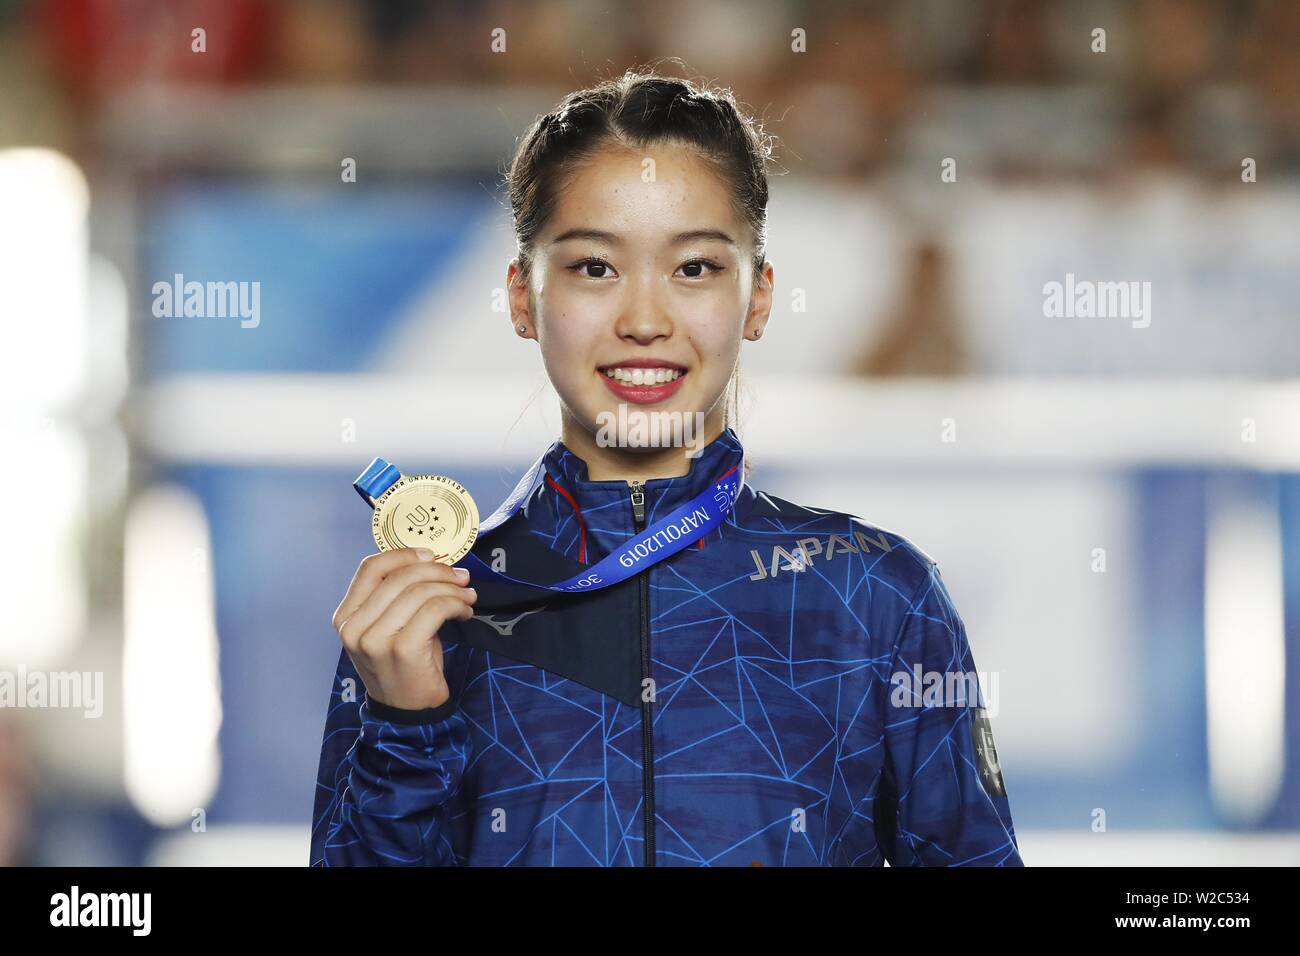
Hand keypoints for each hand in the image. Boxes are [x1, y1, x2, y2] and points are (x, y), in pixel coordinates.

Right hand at [331, 548, 475, 710]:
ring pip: (420, 591)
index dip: (404, 555)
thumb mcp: (388, 627)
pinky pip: (435, 609)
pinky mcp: (403, 649)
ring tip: (466, 596)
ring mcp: (375, 640)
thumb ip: (396, 595)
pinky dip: (455, 604)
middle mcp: (354, 628)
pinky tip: (464, 611)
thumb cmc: (403, 665)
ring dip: (451, 589)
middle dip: (438, 571)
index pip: (370, 568)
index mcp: (346, 617)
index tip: (432, 556)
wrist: (408, 712)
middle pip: (400, 577)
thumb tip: (430, 560)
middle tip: (461, 577)